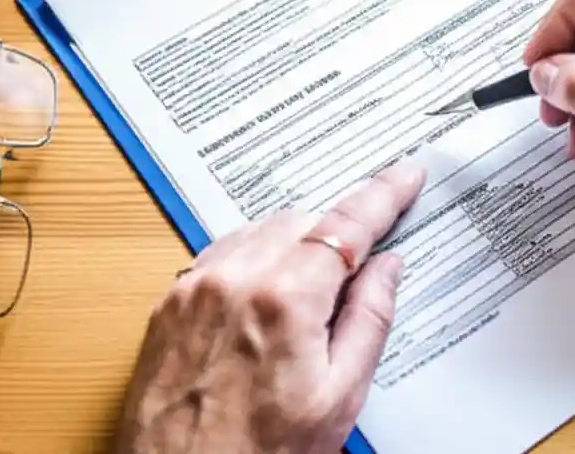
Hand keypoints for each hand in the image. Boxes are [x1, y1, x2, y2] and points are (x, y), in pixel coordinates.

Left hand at [114, 164, 426, 453]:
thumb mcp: (338, 398)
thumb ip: (368, 321)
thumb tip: (387, 267)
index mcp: (284, 298)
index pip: (346, 225)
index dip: (383, 195)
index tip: (406, 175)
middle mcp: (232, 278)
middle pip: (301, 220)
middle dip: (335, 231)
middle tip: (360, 265)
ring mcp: (193, 288)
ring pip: (258, 231)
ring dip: (291, 244)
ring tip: (309, 296)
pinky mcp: (168, 304)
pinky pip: (220, 254)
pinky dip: (251, 260)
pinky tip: (263, 297)